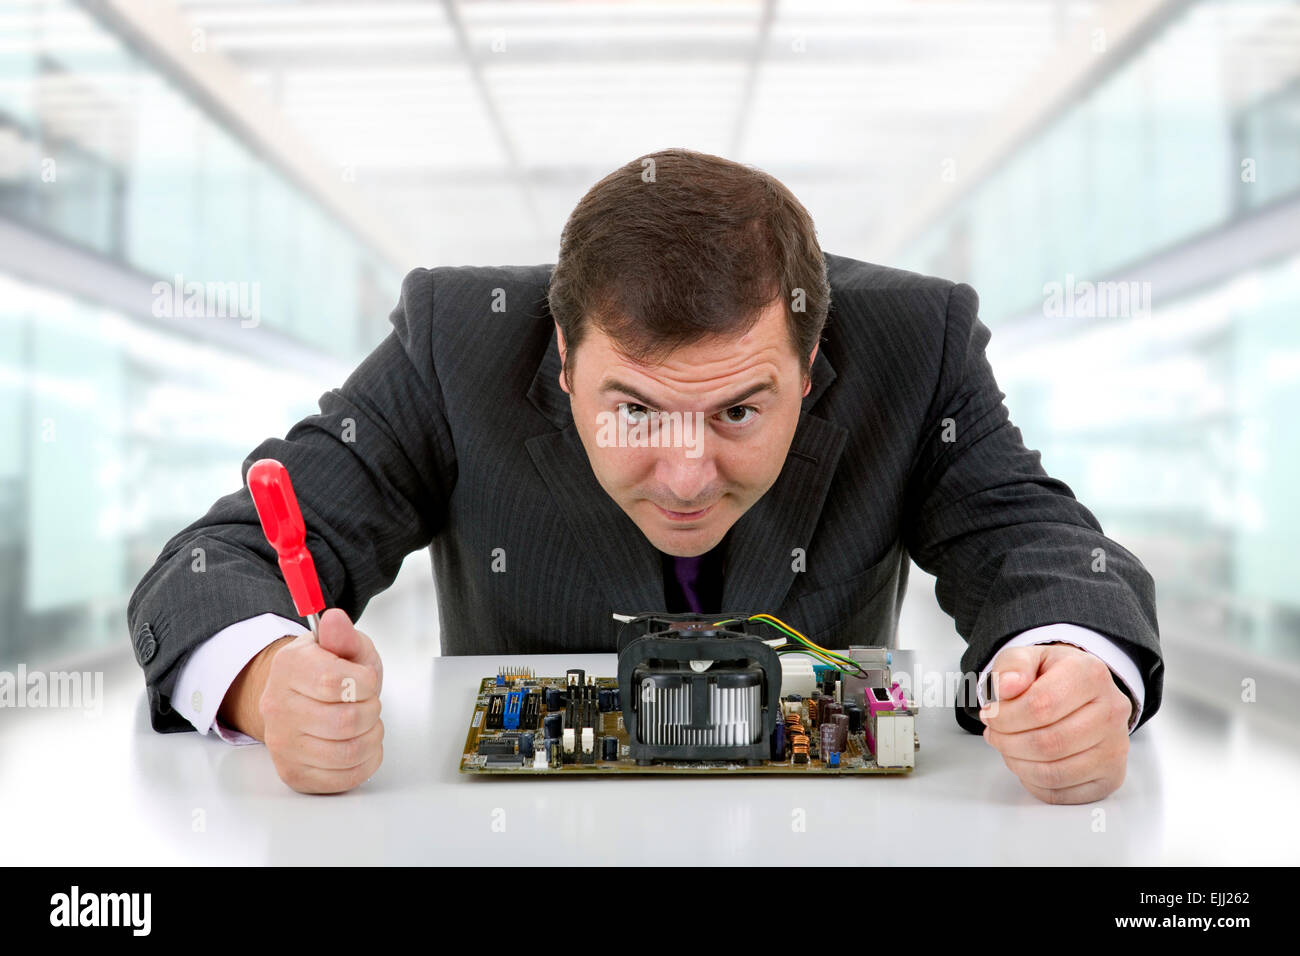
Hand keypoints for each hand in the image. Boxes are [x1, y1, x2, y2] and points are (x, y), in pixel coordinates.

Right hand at [259, 608, 384, 793]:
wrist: (302, 699)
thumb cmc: (330, 673)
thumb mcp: (343, 646)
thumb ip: (343, 635)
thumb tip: (335, 619)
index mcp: (289, 668)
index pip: (336, 683)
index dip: (365, 683)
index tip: (365, 680)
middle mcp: (278, 707)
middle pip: (345, 721)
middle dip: (371, 711)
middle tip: (366, 703)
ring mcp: (283, 744)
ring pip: (347, 752)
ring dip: (371, 737)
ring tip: (366, 723)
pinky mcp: (294, 773)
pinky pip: (344, 777)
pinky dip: (366, 761)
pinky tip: (361, 744)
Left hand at [979, 643, 1132, 803]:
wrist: (1080, 690)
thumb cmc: (1050, 675)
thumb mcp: (1026, 656)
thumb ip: (1011, 665)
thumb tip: (1007, 687)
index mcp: (1090, 674)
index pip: (1040, 705)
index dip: (1005, 716)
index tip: (990, 714)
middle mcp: (1112, 710)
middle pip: (1048, 743)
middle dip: (1008, 741)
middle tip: (994, 733)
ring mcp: (1116, 747)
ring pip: (1055, 772)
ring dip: (1017, 763)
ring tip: (1007, 746)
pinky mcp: (1111, 776)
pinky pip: (1063, 793)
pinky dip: (1033, 783)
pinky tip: (1026, 762)